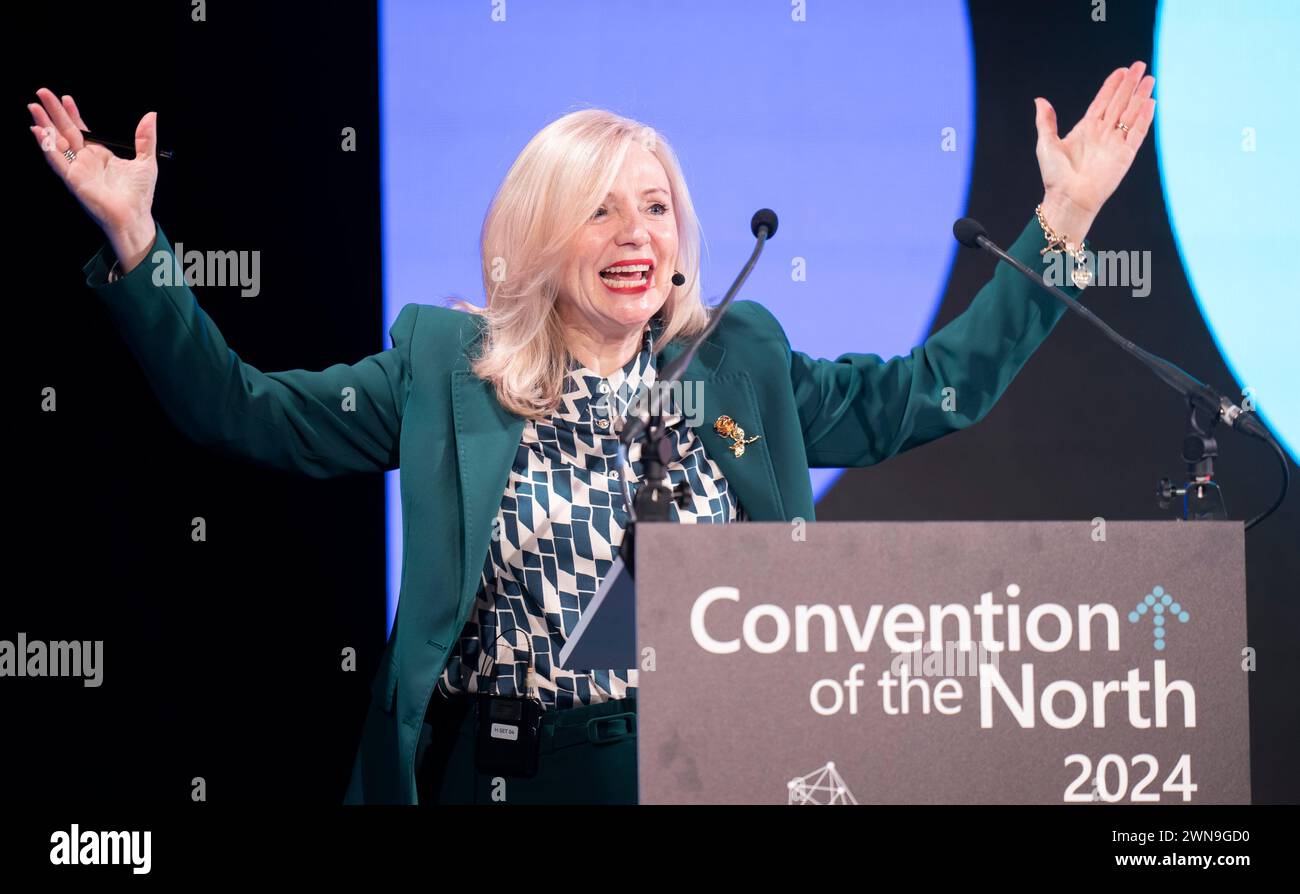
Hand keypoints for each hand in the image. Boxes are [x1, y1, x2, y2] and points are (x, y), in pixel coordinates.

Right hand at [28, 88, 158, 271]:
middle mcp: (86, 160)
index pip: (82, 129)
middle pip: (65, 130)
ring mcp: (77, 169)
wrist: (135, 217)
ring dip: (44, 125)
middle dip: (53, 112)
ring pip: (56, 142)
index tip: (66, 98)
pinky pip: (57, 161)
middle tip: (42, 93)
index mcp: (100, 154)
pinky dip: (47, 147)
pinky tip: (39, 133)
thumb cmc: (140, 194)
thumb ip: (146, 137)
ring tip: (34, 107)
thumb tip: (151, 115)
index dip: (72, 113)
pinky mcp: (73, 179)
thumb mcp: (146, 160)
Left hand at [1033, 61, 1155, 244]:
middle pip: (1120, 103)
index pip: (1102, 102)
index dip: (1112, 86)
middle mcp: (1103, 134)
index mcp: (1086, 129)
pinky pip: (1138, 133)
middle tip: (1140, 65)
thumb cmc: (1055, 176)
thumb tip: (1040, 100)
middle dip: (1130, 84)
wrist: (1068, 198)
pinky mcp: (1125, 155)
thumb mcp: (1047, 143)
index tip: (1122, 70)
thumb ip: (1046, 121)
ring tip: (1149, 79)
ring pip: (1131, 114)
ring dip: (1140, 96)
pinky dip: (1144, 118)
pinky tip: (1150, 102)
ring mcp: (1115, 143)